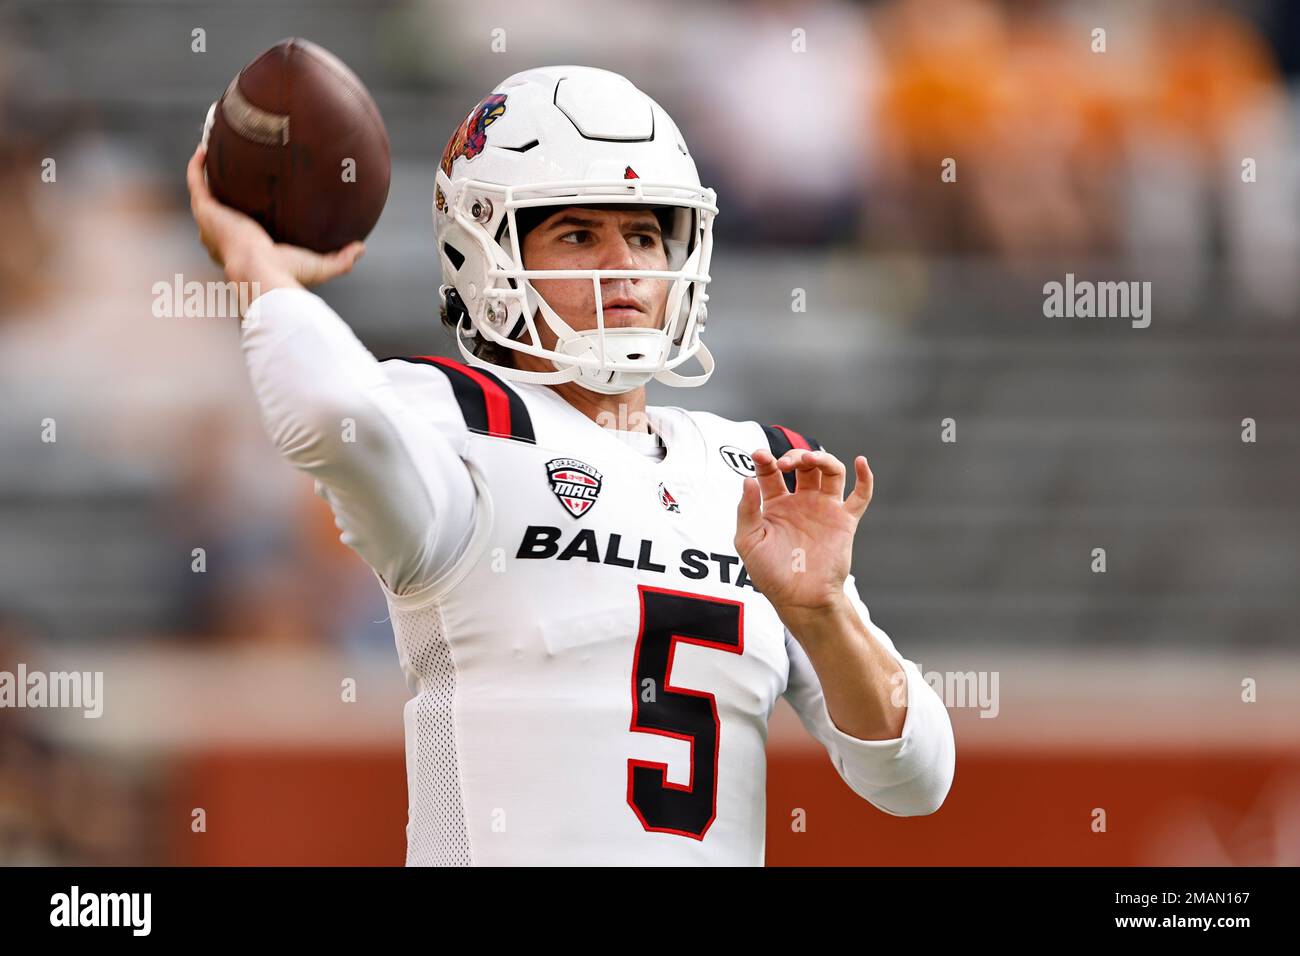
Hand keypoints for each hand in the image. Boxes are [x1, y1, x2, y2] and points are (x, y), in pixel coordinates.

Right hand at [186, 142, 363, 288]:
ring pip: (202, 194)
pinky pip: (197, 182)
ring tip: (211, 154)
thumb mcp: (318, 266)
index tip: (252, 204)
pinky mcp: (206, 210)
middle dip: (219, 196)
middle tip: (230, 176)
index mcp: (242, 253)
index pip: (238, 235)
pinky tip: (205, 149)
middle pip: (216, 214)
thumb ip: (340, 259)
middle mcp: (221, 239)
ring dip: (204, 174)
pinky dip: (198, 166)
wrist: (261, 272)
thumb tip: (361, 248)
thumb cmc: (286, 274)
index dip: (241, 221)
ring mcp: (211, 224)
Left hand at [734, 448, 872, 614]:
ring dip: (822, 458)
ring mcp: (824, 509)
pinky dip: (865, 477)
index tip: (759, 455)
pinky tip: (860, 462)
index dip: (765, 460)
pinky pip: (860, 495)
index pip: (771, 472)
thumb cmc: (771, 574)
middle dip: (794, 456)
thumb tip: (748, 480)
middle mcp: (801, 502)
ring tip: (810, 459)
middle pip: (804, 465)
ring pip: (831, 471)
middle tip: (785, 464)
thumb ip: (746, 510)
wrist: (800, 599)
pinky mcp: (845, 521)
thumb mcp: (748, 542)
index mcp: (776, 505)